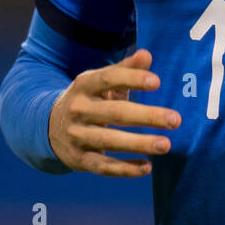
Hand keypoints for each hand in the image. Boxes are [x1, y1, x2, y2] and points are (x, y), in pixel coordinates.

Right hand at [48, 49, 180, 175]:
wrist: (48, 126)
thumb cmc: (88, 99)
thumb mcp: (99, 81)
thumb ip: (124, 69)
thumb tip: (147, 55)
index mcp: (85, 85)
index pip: (109, 78)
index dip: (132, 79)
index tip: (157, 82)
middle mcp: (79, 109)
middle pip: (115, 113)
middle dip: (147, 116)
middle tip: (175, 119)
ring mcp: (77, 135)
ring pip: (110, 141)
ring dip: (140, 143)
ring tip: (166, 144)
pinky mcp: (79, 159)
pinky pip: (104, 166)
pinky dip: (125, 169)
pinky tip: (147, 167)